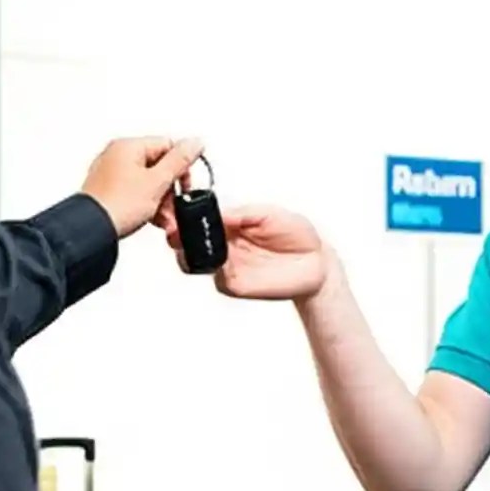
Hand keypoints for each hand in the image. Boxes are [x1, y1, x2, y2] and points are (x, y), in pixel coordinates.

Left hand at [82, 137, 203, 238]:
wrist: (91, 230)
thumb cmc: (117, 204)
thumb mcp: (158, 181)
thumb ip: (180, 160)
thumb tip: (195, 142)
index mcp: (128, 146)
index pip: (167, 145)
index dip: (181, 167)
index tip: (185, 184)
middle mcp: (117, 155)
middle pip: (158, 166)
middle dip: (170, 190)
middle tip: (174, 206)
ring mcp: (110, 174)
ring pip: (147, 182)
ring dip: (161, 201)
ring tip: (164, 219)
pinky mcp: (107, 191)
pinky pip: (134, 193)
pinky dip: (146, 205)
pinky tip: (151, 219)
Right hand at [157, 204, 328, 300]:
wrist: (317, 262)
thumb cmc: (295, 233)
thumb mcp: (268, 214)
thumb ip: (242, 213)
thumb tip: (218, 211)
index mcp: (227, 223)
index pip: (194, 217)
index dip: (180, 213)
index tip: (172, 206)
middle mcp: (221, 244)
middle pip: (184, 240)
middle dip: (174, 233)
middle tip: (172, 225)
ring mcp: (225, 265)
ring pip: (192, 261)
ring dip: (186, 251)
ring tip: (185, 239)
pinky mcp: (234, 284)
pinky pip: (216, 278)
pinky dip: (212, 268)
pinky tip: (215, 258)